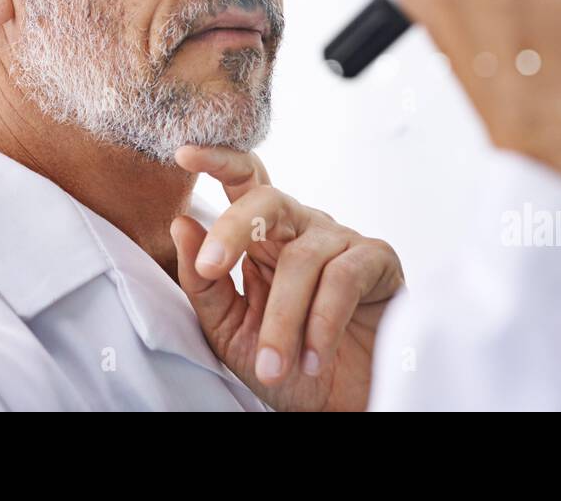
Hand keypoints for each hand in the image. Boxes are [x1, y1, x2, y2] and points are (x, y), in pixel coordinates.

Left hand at [169, 145, 404, 411]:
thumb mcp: (230, 329)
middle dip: (233, 229)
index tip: (182, 155)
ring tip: (274, 365)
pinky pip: (343, 278)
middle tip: (210, 268)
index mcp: (264, 236)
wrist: (337, 405)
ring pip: (302, 258)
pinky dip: (322, 323)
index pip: (242, 183)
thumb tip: (182, 224)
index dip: (217, 160)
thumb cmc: (286, 364)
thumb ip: (203, 283)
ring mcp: (341, 240)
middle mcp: (302, 227)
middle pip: (267, 200)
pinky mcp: (378, 260)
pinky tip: (314, 357)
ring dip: (282, 320)